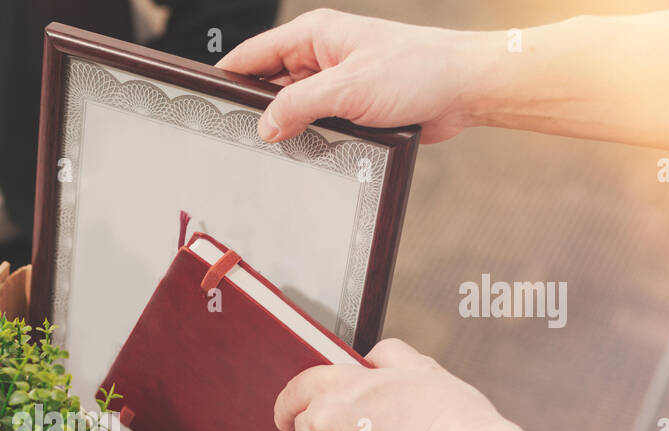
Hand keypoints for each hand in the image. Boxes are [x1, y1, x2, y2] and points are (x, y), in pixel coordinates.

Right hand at [217, 8, 481, 143]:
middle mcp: (321, 57)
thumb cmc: (416, 71)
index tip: (204, 103)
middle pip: (269, 86)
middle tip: (231, 141)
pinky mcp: (352, 107)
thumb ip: (299, 106)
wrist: (465, 88)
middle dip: (255, 112)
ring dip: (286, 130)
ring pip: (293, 109)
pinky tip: (301, 157)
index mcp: (314, 35)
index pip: (253, 55)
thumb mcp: (347, 88)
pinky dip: (309, 139)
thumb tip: (264, 127)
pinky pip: (317, 124)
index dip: (227, 79)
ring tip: (267, 155)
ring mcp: (336, 83)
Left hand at [274, 339, 575, 430]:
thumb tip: (374, 359)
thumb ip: (387, 356)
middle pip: (306, 426)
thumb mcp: (422, 369)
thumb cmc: (452, 423)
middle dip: (326, 424)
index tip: (287, 409)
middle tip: (365, 425)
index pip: (294, 392)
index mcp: (338, 392)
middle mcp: (327, 430)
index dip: (289, 401)